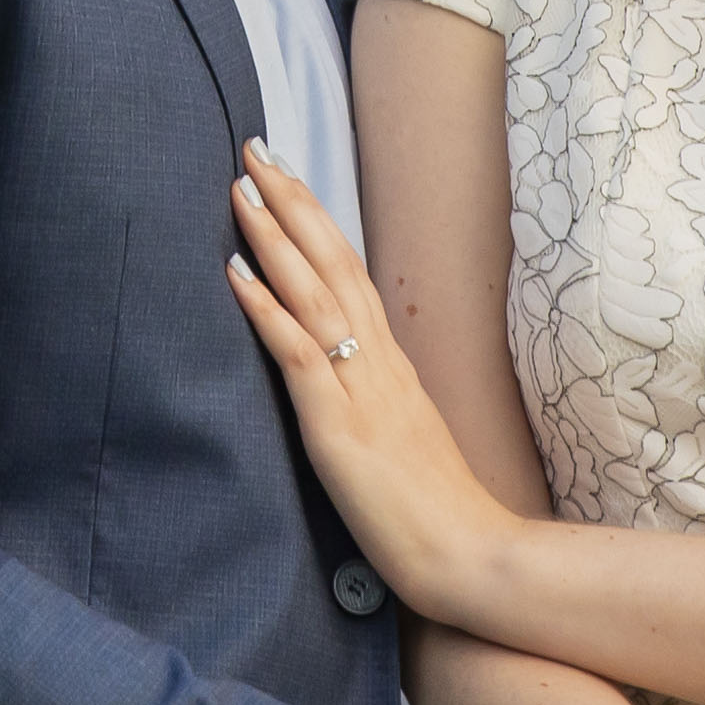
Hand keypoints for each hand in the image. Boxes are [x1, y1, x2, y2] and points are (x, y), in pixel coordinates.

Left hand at [227, 141, 515, 618]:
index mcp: (392, 365)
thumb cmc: (435, 512)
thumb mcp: (402, 439)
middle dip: (292, 202)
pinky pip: (297, 354)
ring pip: (314, 293)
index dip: (317, 224)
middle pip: (334, 263)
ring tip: (240, 187)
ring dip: (273, 236)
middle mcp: (379, 363)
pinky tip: (234, 272)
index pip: (351, 276)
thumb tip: (345, 382)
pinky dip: (263, 308)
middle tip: (256, 147)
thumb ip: (377, 403)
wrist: (471, 556)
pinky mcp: (340, 427)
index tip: (286, 178)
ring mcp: (361, 389)